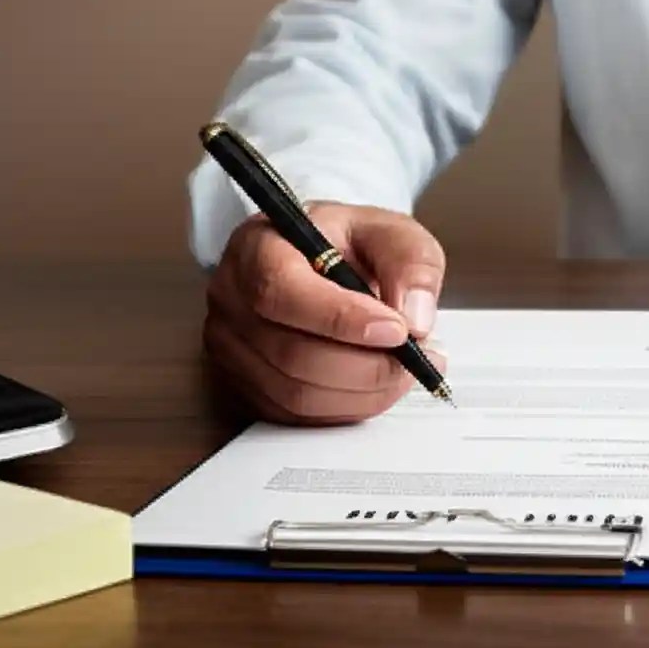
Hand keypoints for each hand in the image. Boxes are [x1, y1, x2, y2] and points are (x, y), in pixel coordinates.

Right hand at [203, 202, 446, 424]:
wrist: (322, 261)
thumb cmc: (348, 244)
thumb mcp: (389, 231)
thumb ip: (410, 262)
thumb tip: (415, 318)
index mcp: (259, 247)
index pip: (282, 291)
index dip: (341, 319)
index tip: (397, 330)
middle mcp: (233, 299)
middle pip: (292, 354)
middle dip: (367, 366)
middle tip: (416, 358)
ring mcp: (232, 348)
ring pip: (297, 394)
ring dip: (364, 392)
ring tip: (407, 370)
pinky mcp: (247, 386)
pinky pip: (299, 416)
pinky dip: (349, 408)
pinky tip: (379, 385)